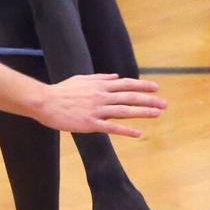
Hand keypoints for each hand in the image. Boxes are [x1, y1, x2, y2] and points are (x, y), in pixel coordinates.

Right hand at [33, 74, 165, 136]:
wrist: (44, 102)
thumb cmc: (61, 91)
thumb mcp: (81, 79)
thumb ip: (99, 78)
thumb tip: (115, 76)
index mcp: (99, 85)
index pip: (126, 84)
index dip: (142, 86)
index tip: (156, 88)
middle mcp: (101, 96)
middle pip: (129, 97)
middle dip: (149, 100)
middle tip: (165, 104)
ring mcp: (96, 110)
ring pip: (124, 111)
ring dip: (142, 112)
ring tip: (157, 114)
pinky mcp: (90, 123)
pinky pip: (111, 127)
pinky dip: (126, 130)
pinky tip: (138, 133)